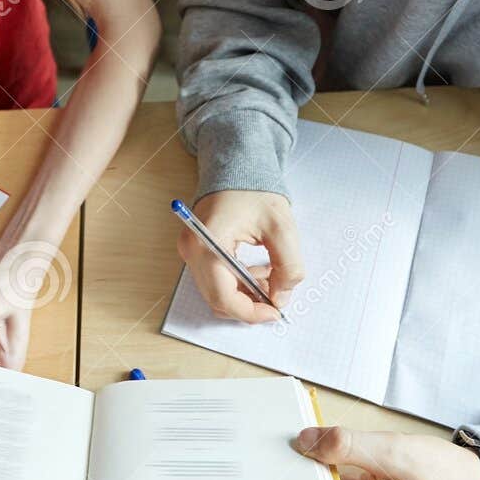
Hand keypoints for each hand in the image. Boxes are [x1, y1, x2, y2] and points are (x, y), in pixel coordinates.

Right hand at [178, 190, 303, 323]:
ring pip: (217, 293)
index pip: (223, 297)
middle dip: (250, 305)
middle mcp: (192, 251)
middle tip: (277, 297)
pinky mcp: (197, 251)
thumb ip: (288, 267)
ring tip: (271, 278)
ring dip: (245, 295)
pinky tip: (258, 271)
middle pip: (218, 299)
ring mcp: (191, 251)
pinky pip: (215, 281)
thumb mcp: (282, 228)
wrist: (238, 167)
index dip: (251, 312)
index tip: (275, 312)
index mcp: (208, 244)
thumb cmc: (255, 191)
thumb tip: (281, 297)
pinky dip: (238, 285)